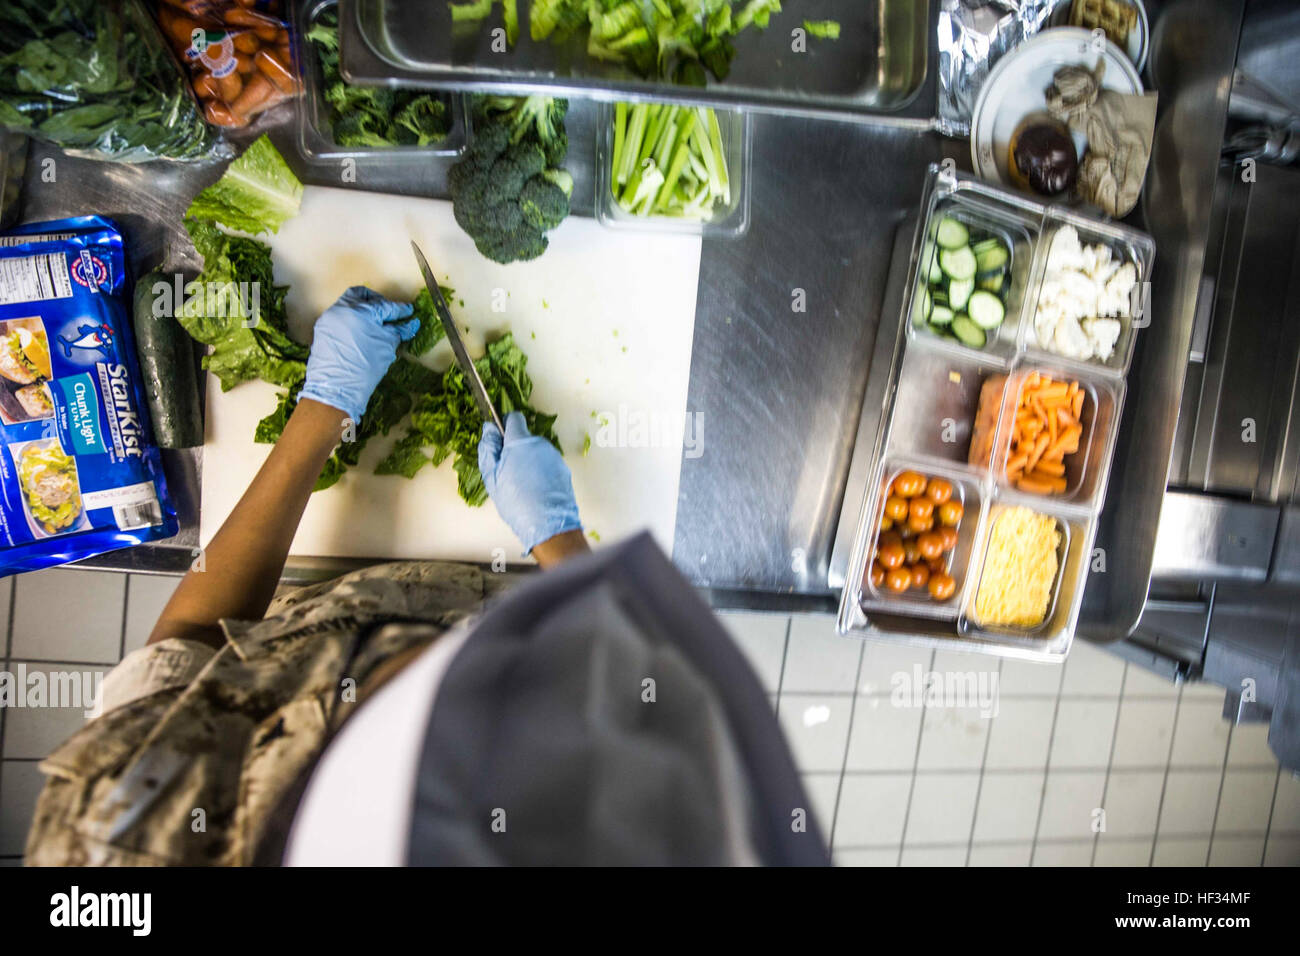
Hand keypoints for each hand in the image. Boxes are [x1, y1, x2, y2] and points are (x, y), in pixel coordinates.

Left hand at [298, 286, 419, 423]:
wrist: (336, 389)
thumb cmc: (364, 369)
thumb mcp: (385, 348)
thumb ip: (397, 331)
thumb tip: (409, 323)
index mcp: (359, 311)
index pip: (383, 306)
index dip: (399, 310)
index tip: (409, 312)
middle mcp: (341, 309)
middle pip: (361, 295)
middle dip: (377, 301)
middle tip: (389, 312)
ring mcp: (329, 318)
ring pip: (349, 304)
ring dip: (363, 309)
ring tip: (375, 323)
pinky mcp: (323, 329)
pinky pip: (341, 316)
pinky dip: (353, 319)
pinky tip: (362, 331)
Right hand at [479, 411, 581, 554]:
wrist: (548, 524)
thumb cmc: (517, 502)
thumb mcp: (492, 476)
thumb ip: (488, 448)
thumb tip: (488, 430)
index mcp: (521, 442)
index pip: (513, 417)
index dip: (504, 425)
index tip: (499, 438)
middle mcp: (540, 444)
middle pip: (524, 437)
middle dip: (514, 448)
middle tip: (505, 470)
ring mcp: (554, 456)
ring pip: (535, 451)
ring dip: (526, 460)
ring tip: (520, 484)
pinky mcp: (562, 468)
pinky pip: (546, 463)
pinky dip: (538, 471)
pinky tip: (534, 489)